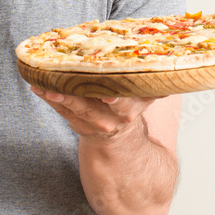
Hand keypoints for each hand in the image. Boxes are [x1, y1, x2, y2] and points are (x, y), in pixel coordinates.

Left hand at [29, 87, 158, 139]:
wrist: (121, 145)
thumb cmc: (131, 109)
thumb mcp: (145, 99)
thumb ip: (154, 87)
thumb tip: (178, 70)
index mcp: (128, 111)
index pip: (121, 104)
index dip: (114, 100)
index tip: (107, 96)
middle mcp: (109, 119)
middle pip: (89, 106)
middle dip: (74, 97)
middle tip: (58, 86)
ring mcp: (90, 122)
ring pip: (72, 108)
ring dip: (55, 94)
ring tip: (41, 82)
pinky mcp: (76, 122)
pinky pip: (61, 109)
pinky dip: (49, 97)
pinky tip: (37, 84)